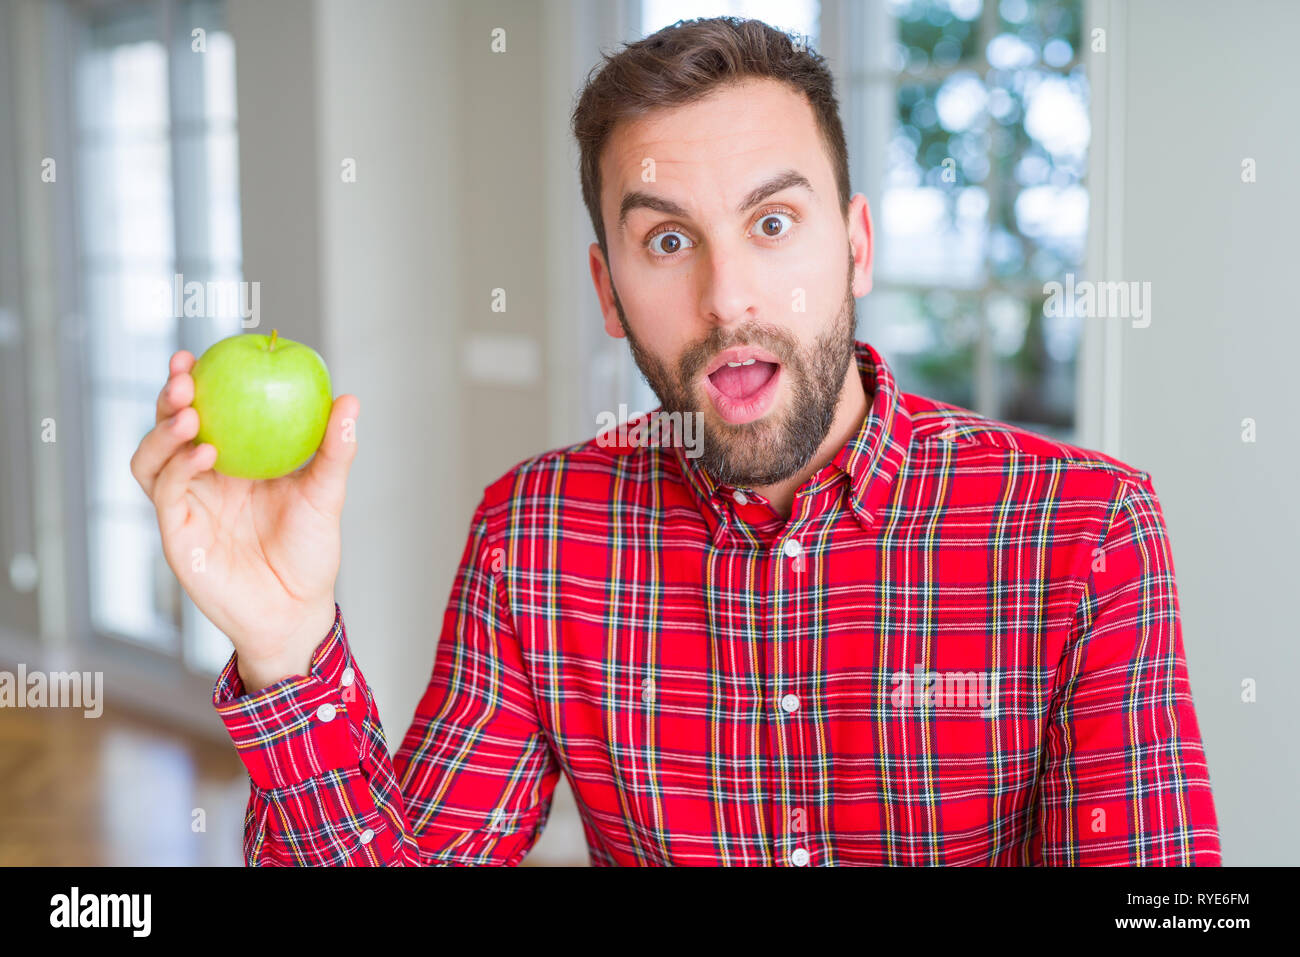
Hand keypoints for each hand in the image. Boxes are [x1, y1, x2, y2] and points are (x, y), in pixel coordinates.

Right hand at [130, 349, 359, 689]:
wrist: (297, 610)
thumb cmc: (310, 553)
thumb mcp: (326, 494)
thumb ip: (334, 449)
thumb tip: (350, 398)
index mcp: (230, 463)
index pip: (203, 412)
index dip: (193, 382)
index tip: (201, 353)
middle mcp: (200, 480)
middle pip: (166, 429)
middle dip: (168, 396)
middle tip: (187, 375)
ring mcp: (184, 507)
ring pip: (150, 459)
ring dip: (163, 431)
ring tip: (191, 413)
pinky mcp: (177, 535)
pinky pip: (166, 493)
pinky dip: (180, 468)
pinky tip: (206, 452)